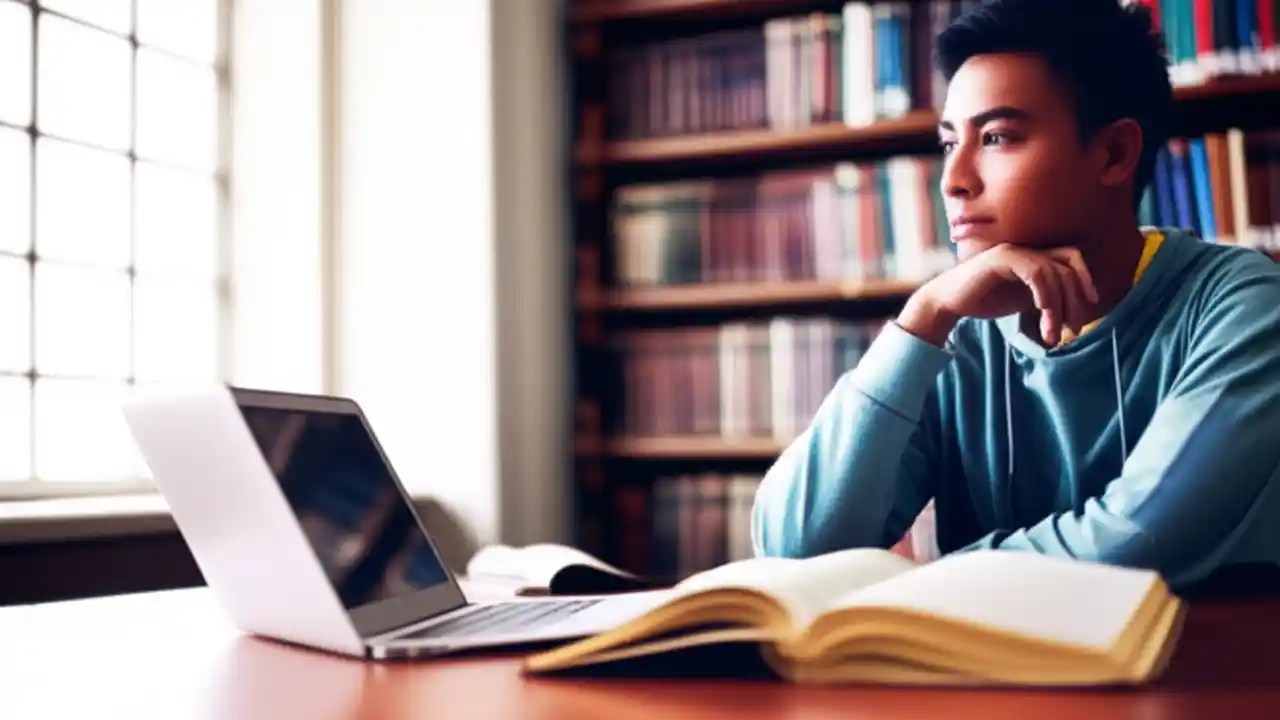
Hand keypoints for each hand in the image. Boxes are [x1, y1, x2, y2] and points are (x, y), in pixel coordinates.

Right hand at [898, 244, 1099, 346]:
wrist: (948, 302)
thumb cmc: (984, 301)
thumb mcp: (1023, 298)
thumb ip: (1045, 296)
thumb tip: (1073, 310)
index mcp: (1034, 255)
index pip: (1071, 258)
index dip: (1084, 280)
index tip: (1089, 306)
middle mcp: (1026, 248)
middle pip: (1067, 266)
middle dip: (1075, 299)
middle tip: (1073, 328)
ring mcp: (1014, 251)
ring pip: (1052, 273)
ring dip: (1057, 308)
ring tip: (1052, 335)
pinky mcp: (1002, 258)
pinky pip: (1035, 272)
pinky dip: (1044, 294)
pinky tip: (1041, 314)